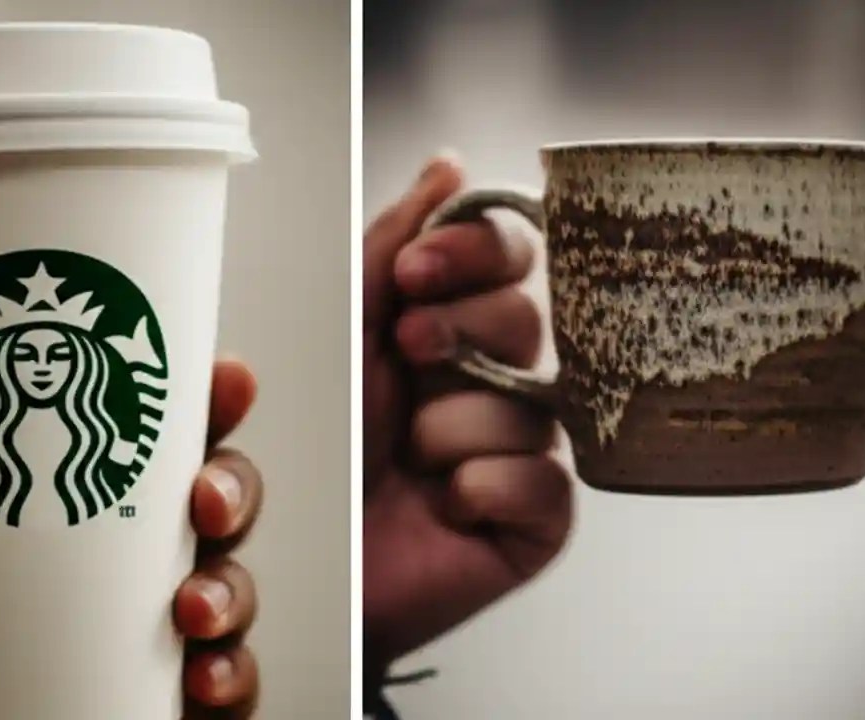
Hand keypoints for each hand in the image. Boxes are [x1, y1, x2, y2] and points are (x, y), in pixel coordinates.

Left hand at [0, 337, 263, 718]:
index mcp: (48, 531)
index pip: (135, 447)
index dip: (191, 405)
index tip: (219, 380)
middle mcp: (107, 582)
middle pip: (205, 506)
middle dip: (231, 485)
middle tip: (204, 499)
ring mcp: (139, 650)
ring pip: (230, 588)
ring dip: (233, 586)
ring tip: (192, 609)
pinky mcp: (160, 715)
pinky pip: (232, 687)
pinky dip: (236, 677)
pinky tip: (202, 679)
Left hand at [363, 156, 572, 672]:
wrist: (322, 562)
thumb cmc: (333, 451)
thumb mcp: (350, 336)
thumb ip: (395, 247)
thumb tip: (448, 165)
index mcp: (463, 327)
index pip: (511, 258)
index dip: (476, 254)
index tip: (416, 274)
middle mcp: (504, 380)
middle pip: (528, 318)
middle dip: (459, 334)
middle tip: (407, 357)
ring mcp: (529, 447)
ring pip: (526, 406)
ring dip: (445, 432)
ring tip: (407, 462)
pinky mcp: (540, 516)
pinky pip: (542, 481)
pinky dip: (479, 491)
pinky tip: (444, 505)